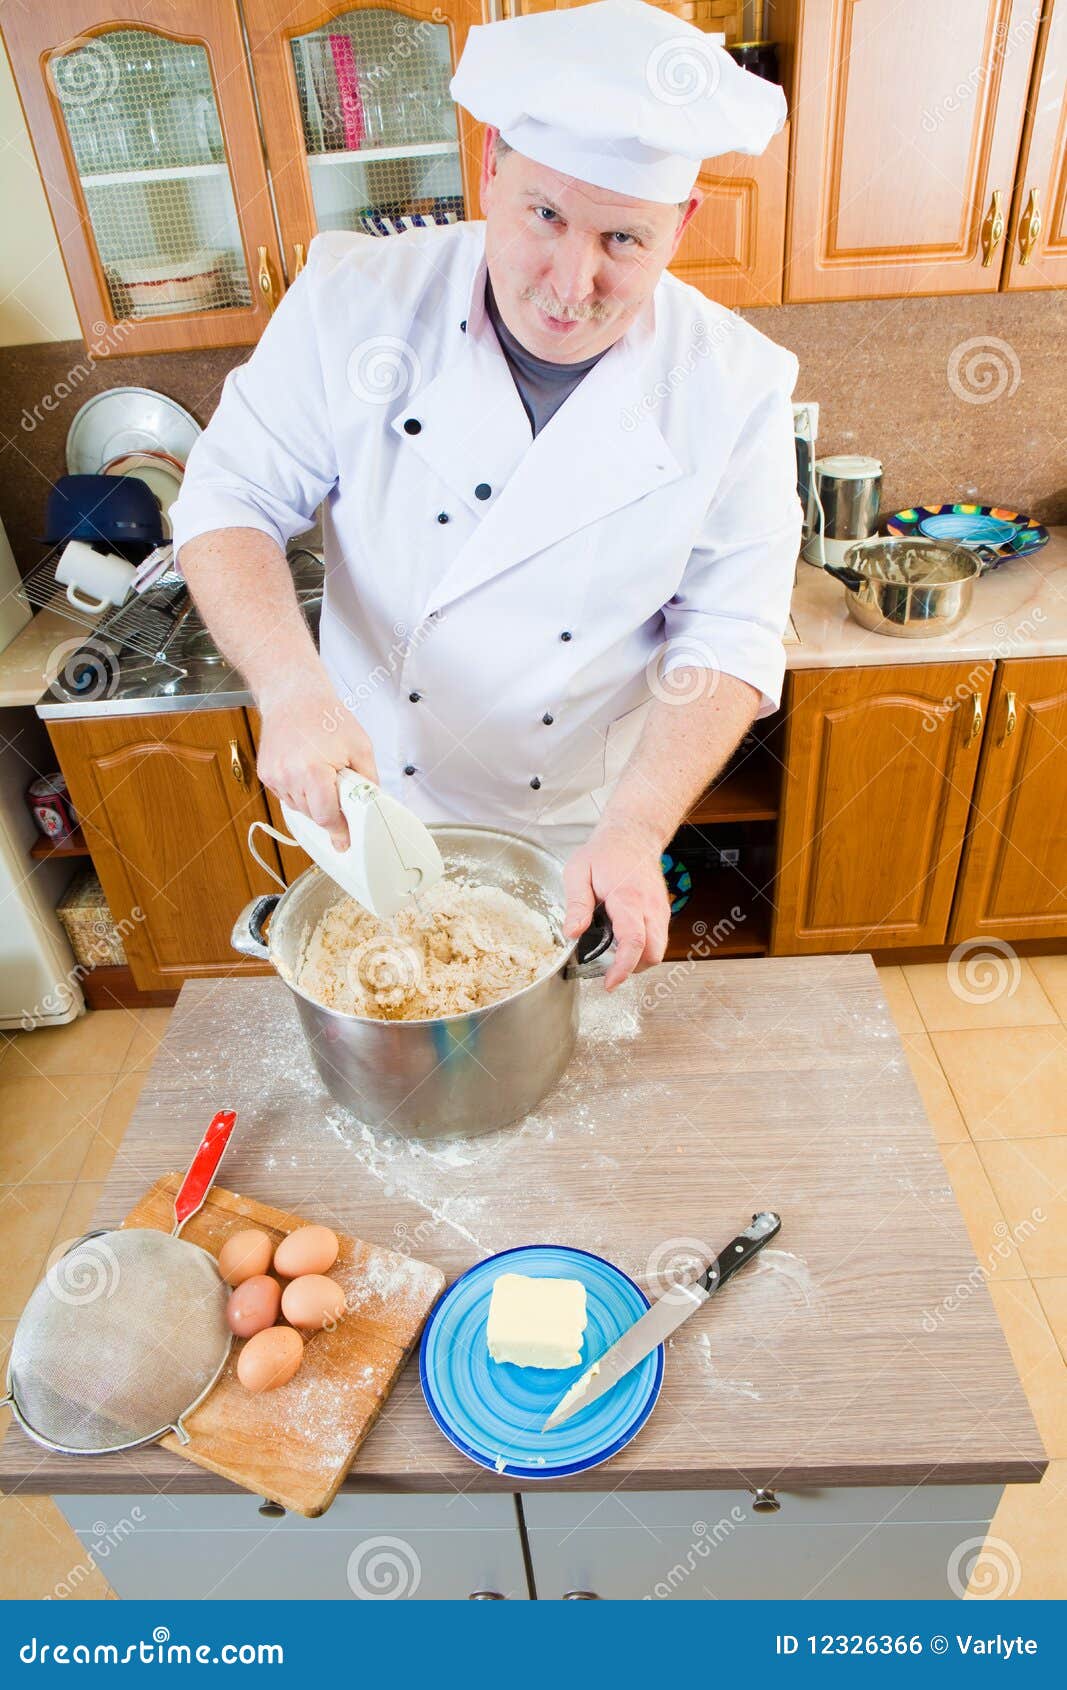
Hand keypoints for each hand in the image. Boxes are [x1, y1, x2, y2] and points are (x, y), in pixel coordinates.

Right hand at [257, 678, 378, 850]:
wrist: (294, 696)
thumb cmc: (326, 716)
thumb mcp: (360, 746)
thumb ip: (367, 780)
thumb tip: (371, 804)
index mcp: (313, 771)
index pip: (326, 817)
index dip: (339, 830)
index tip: (345, 842)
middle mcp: (289, 776)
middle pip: (313, 814)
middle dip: (328, 809)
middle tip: (338, 787)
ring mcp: (274, 776)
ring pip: (298, 808)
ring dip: (313, 801)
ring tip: (320, 772)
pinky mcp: (265, 773)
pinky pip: (286, 796)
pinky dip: (299, 791)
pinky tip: (305, 770)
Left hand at [562, 816, 670, 989]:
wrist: (633, 834)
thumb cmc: (605, 852)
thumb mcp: (578, 872)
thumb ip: (576, 905)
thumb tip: (573, 933)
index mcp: (628, 898)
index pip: (633, 941)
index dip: (622, 968)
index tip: (610, 982)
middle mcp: (650, 907)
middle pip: (654, 953)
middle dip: (633, 968)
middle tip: (609, 968)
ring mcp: (660, 910)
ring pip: (659, 949)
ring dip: (639, 959)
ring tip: (614, 952)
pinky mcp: (662, 912)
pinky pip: (658, 939)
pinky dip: (644, 948)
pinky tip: (624, 939)